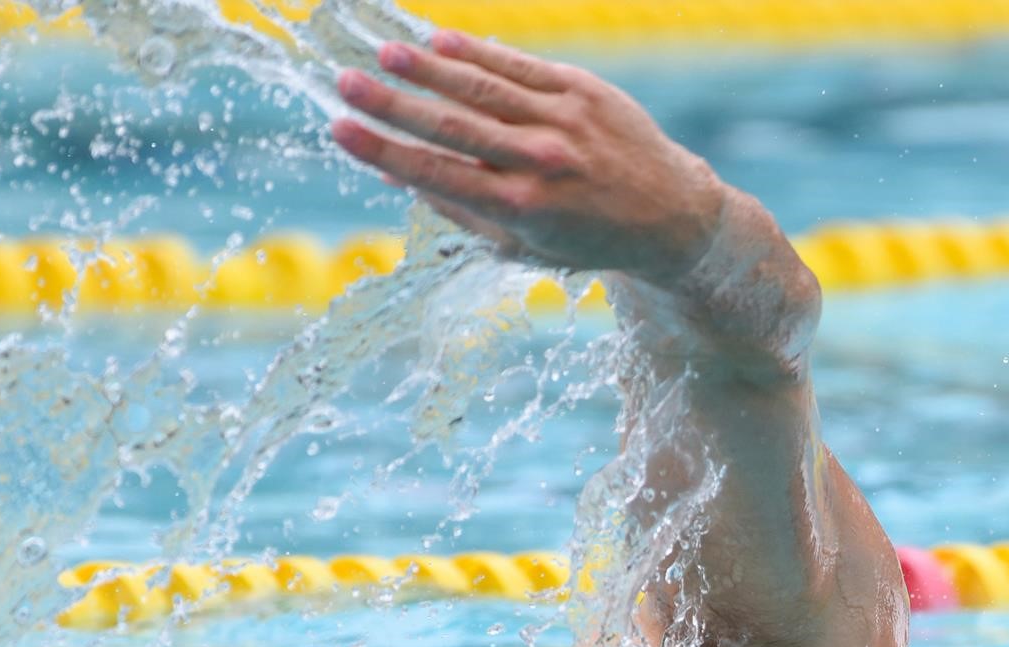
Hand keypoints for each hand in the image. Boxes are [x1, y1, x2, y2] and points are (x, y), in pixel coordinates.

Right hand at [332, 31, 726, 285]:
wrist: (669, 214)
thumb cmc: (588, 237)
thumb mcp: (524, 245)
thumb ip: (460, 209)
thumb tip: (395, 176)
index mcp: (523, 208)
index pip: (438, 173)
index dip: (384, 151)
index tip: (339, 129)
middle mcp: (543, 162)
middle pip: (453, 125)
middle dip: (392, 104)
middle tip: (344, 82)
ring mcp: (564, 121)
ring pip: (483, 88)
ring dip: (429, 68)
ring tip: (384, 53)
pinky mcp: (583, 90)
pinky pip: (520, 67)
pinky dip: (478, 53)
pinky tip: (440, 40)